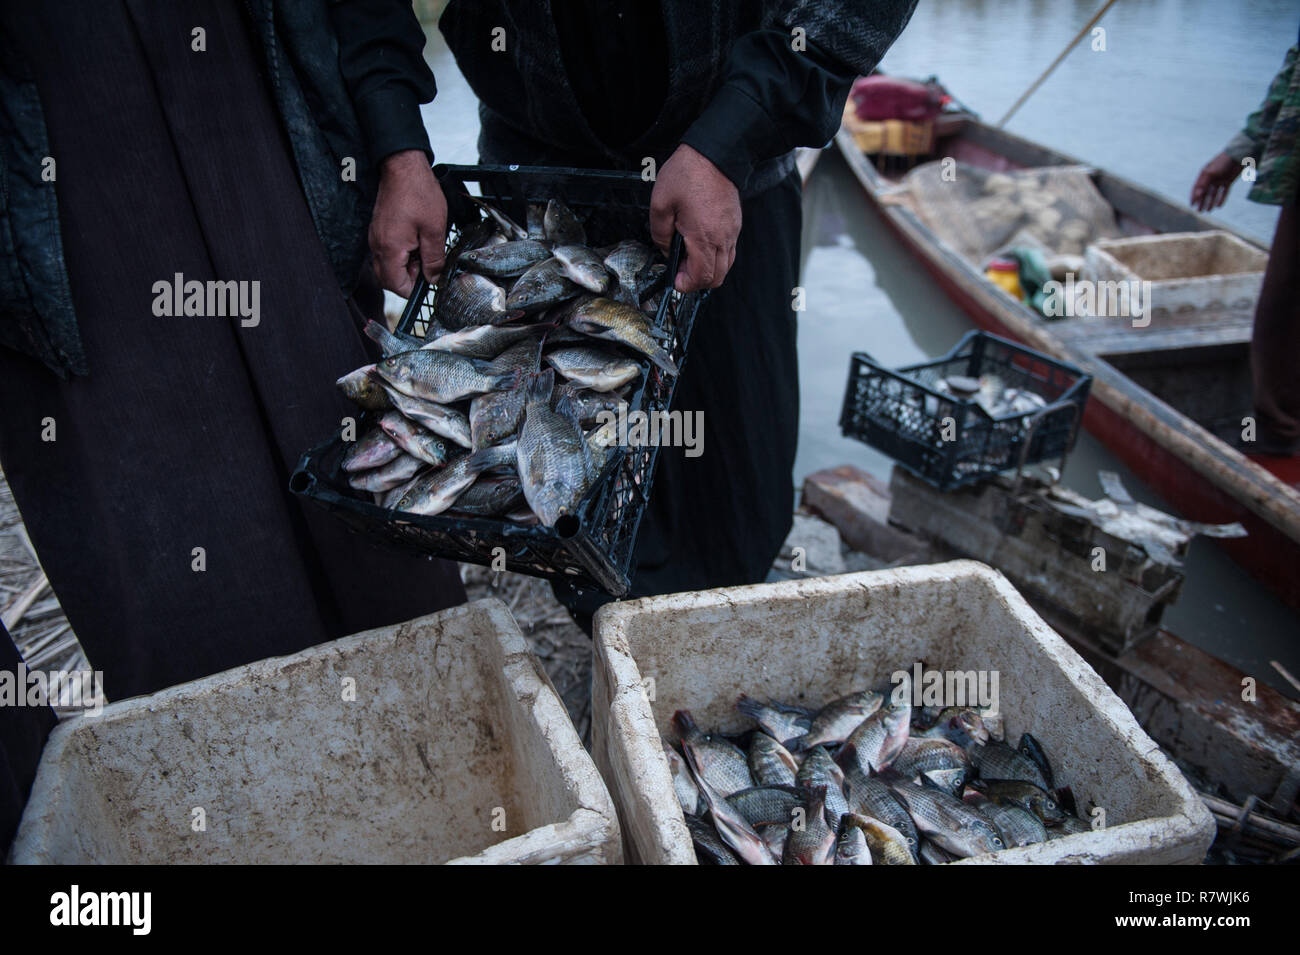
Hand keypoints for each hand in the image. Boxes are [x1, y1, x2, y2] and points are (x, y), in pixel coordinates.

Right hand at [369, 150, 446, 295]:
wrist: (402, 167)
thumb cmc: (418, 193)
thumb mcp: (434, 230)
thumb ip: (434, 259)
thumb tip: (434, 279)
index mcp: (390, 249)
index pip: (396, 286)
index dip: (414, 288)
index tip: (429, 277)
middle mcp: (377, 246)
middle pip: (388, 279)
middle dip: (409, 278)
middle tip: (426, 261)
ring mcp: (375, 238)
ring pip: (387, 266)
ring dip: (405, 265)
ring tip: (422, 247)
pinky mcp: (378, 230)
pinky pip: (386, 252)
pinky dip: (400, 253)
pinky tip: (415, 239)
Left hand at [650, 144, 741, 291]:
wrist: (715, 153)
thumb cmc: (688, 174)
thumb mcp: (661, 203)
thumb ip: (660, 234)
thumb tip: (666, 250)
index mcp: (703, 236)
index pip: (701, 276)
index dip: (687, 285)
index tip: (676, 279)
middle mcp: (723, 238)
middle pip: (717, 277)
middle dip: (697, 281)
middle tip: (681, 270)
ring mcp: (732, 232)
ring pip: (725, 266)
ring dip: (707, 270)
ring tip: (689, 258)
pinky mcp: (735, 224)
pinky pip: (729, 251)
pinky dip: (716, 257)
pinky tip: (701, 244)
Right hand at [1190, 152, 1238, 211]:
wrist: (1239, 156)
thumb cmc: (1223, 162)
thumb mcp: (1211, 173)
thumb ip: (1203, 184)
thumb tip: (1197, 195)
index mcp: (1205, 174)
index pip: (1197, 187)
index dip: (1194, 196)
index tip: (1192, 205)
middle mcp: (1211, 178)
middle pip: (1205, 192)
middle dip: (1201, 202)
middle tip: (1199, 211)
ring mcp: (1220, 180)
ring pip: (1214, 193)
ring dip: (1210, 202)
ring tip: (1208, 211)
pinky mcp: (1228, 181)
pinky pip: (1224, 192)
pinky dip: (1221, 199)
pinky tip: (1218, 206)